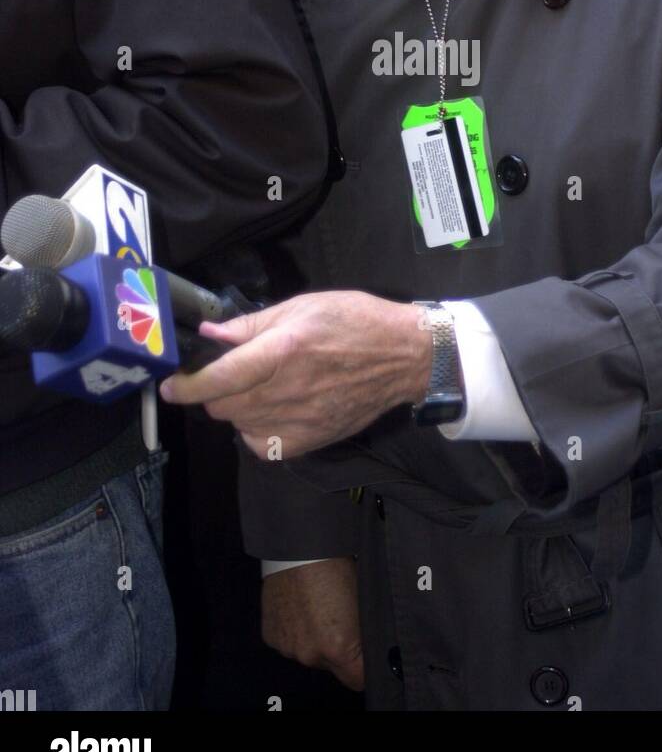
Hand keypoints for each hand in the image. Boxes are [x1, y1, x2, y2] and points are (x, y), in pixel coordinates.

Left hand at [159, 290, 431, 457]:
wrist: (403, 357)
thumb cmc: (354, 320)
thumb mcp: (303, 306)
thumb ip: (253, 325)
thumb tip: (212, 335)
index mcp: (283, 351)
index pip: (220, 378)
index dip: (186, 385)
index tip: (169, 384)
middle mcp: (286, 390)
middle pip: (222, 405)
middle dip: (211, 390)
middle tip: (224, 373)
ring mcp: (299, 421)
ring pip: (238, 424)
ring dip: (234, 407)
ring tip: (254, 387)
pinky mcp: (310, 441)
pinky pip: (262, 445)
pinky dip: (256, 429)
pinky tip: (271, 409)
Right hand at [262, 560, 363, 690]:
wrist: (298, 548)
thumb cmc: (334, 567)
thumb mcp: (362, 602)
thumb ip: (363, 634)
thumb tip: (368, 648)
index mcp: (338, 649)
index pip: (358, 680)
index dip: (364, 668)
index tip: (365, 657)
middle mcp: (310, 655)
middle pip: (331, 666)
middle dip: (337, 650)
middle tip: (340, 619)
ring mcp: (287, 647)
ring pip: (309, 653)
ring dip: (314, 639)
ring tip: (316, 608)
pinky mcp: (270, 637)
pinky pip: (289, 642)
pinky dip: (295, 630)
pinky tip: (299, 607)